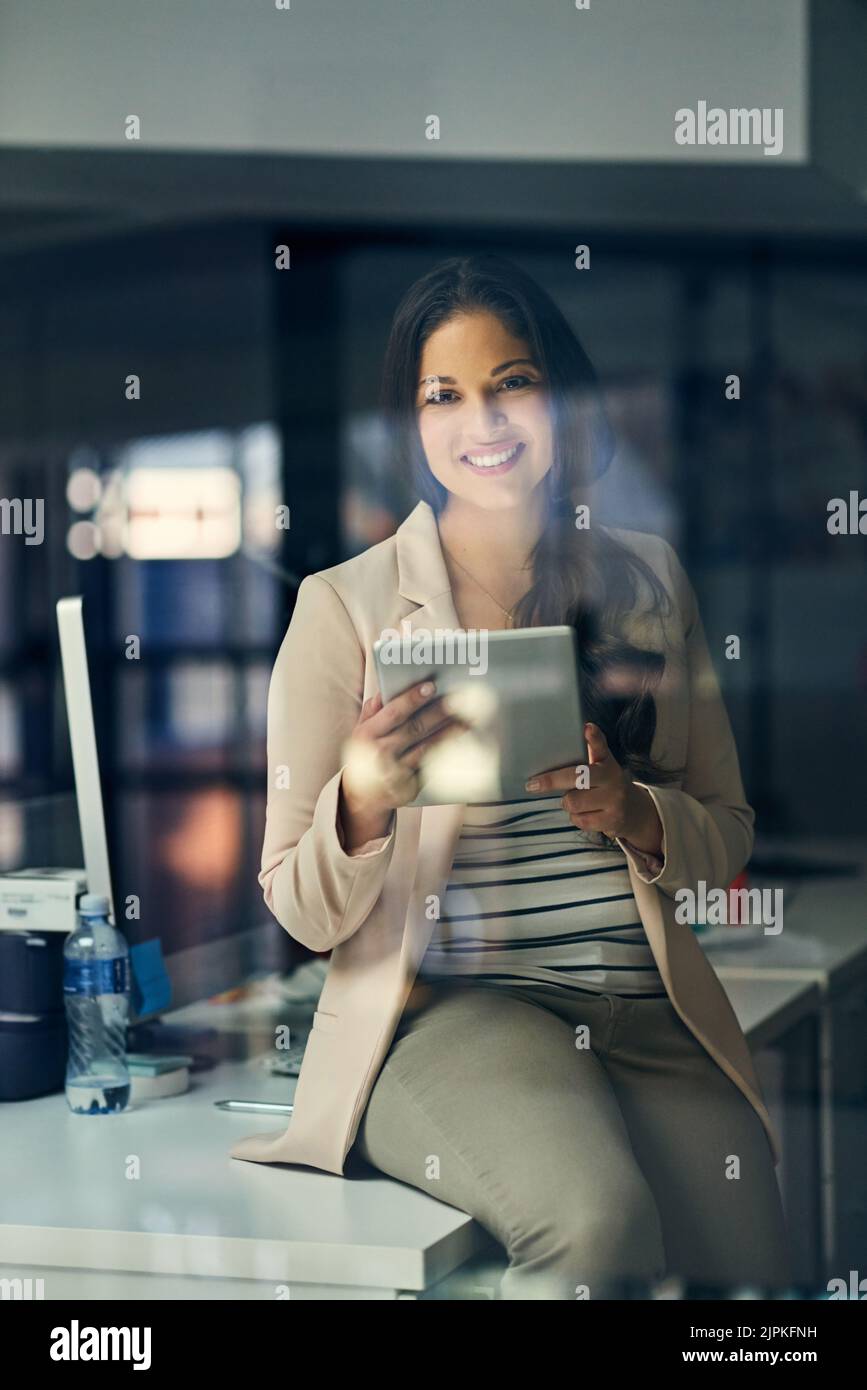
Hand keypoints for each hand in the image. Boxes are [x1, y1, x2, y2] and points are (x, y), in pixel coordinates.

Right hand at [338, 680, 465, 849]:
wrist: (362, 796)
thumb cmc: (366, 756)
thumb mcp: (360, 733)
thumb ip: (371, 712)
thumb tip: (385, 692)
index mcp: (367, 734)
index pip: (393, 712)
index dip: (412, 699)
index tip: (431, 686)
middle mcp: (381, 752)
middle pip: (416, 728)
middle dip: (439, 713)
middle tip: (459, 699)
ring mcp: (396, 772)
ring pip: (428, 747)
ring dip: (449, 733)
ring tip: (466, 720)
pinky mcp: (409, 786)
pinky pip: (431, 766)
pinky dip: (445, 754)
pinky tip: (458, 743)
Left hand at [525, 722, 663, 855]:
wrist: (633, 811)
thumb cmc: (607, 784)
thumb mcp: (603, 765)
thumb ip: (593, 748)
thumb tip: (586, 727)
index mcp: (608, 764)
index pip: (601, 748)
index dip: (594, 738)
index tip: (587, 728)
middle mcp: (613, 780)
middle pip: (576, 778)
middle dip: (551, 781)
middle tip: (532, 784)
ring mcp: (614, 801)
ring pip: (573, 802)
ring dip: (567, 802)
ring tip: (574, 799)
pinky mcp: (611, 821)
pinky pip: (579, 820)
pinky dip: (576, 817)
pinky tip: (584, 813)